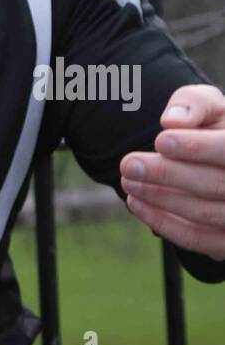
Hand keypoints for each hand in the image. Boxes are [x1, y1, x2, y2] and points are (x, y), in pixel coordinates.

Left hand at [120, 85, 224, 259]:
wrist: (218, 161)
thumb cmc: (213, 128)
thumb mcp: (209, 106)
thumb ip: (193, 104)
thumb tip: (173, 122)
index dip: (197, 147)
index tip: (161, 140)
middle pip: (215, 185)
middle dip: (167, 174)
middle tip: (129, 164)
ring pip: (204, 214)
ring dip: (160, 198)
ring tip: (128, 181)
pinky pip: (198, 240)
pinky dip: (164, 224)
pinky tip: (136, 203)